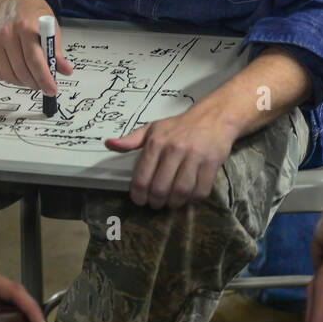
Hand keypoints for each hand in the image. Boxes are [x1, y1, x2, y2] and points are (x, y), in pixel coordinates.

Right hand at [0, 0, 73, 94]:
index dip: (44, 78)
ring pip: (9, 74)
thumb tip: (65, 70)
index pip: (35, 60)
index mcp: (26, 27)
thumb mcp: (51, 28)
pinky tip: (19, 74)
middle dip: (35, 83)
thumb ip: (56, 51)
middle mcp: (8, 33)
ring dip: (23, 83)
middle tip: (44, 86)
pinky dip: (11, 78)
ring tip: (33, 80)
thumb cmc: (33, 15)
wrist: (12, 2)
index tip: (51, 89)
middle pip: (21, 69)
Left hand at [105, 106, 241, 208]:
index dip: (138, 195)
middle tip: (156, 204)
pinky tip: (189, 196)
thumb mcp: (152, 128)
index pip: (141, 178)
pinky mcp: (212, 162)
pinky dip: (193, 199)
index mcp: (156, 142)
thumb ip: (130, 140)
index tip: (139, 200)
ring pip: (180, 192)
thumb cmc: (180, 126)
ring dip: (174, 203)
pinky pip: (201, 190)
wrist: (213, 117)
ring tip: (171, 203)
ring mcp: (194, 156)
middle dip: (155, 202)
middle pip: (160, 188)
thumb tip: (109, 144)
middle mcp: (174, 149)